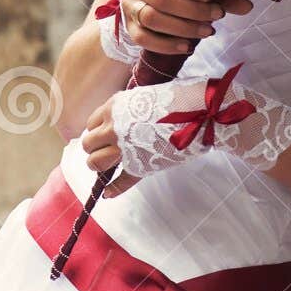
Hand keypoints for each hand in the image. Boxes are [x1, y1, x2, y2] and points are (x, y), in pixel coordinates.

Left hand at [81, 66, 290, 197]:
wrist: (202, 113)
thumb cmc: (179, 98)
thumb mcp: (146, 96)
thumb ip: (130, 108)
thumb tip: (124, 117)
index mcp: (115, 106)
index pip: (92, 122)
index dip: (98, 130)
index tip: (106, 135)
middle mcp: (113, 127)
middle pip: (88, 144)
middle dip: (96, 148)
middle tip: (107, 150)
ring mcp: (125, 148)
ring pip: (95, 162)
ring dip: (100, 165)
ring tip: (109, 165)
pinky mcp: (139, 166)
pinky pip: (120, 182)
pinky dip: (113, 189)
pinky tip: (107, 194)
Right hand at [118, 0, 253, 57]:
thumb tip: (247, 6)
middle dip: (192, 10)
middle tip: (216, 16)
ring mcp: (128, 3)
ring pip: (151, 18)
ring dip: (183, 27)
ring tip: (208, 31)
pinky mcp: (128, 25)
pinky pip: (143, 39)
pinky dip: (167, 45)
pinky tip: (189, 46)